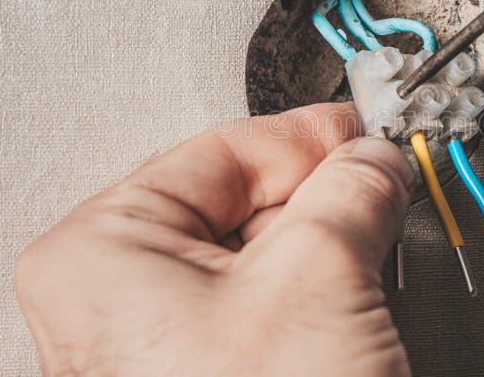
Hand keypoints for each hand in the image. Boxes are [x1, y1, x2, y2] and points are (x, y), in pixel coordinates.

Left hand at [14, 102, 413, 375]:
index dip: (303, 135)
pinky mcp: (210, 371)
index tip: (360, 130)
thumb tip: (373, 159)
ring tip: (375, 226)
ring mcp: (163, 341)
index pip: (220, 150)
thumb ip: (351, 190)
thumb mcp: (318, 275)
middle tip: (380, 173)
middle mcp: (119, 296)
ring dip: (326, 234)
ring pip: (259, 251)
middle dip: (320, 186)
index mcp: (103, 252)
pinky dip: (318, 281)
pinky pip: (267, 300)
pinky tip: (353, 282)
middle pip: (240, 200)